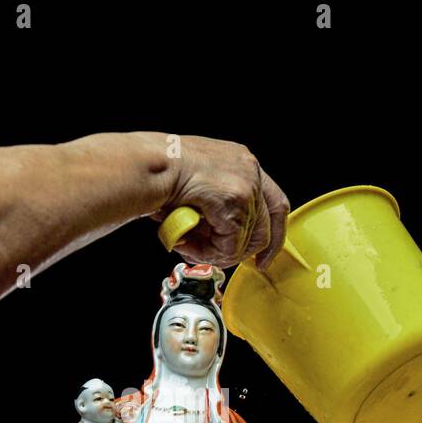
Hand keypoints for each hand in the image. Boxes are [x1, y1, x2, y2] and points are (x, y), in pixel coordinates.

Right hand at [144, 133, 289, 268]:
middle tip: (222, 259)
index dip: (272, 232)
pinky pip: (229, 246)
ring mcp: (246, 187)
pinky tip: (187, 244)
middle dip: (245, 252)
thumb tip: (214, 236)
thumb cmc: (158, 171)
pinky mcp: (235, 204)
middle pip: (267, 226)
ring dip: (217, 252)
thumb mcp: (196, 184)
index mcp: (242, 162)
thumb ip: (213, 206)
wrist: (147, 164)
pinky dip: (208, 253)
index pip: (274, 202)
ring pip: (246, 241)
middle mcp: (250, 171)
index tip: (263, 254)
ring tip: (191, 247)